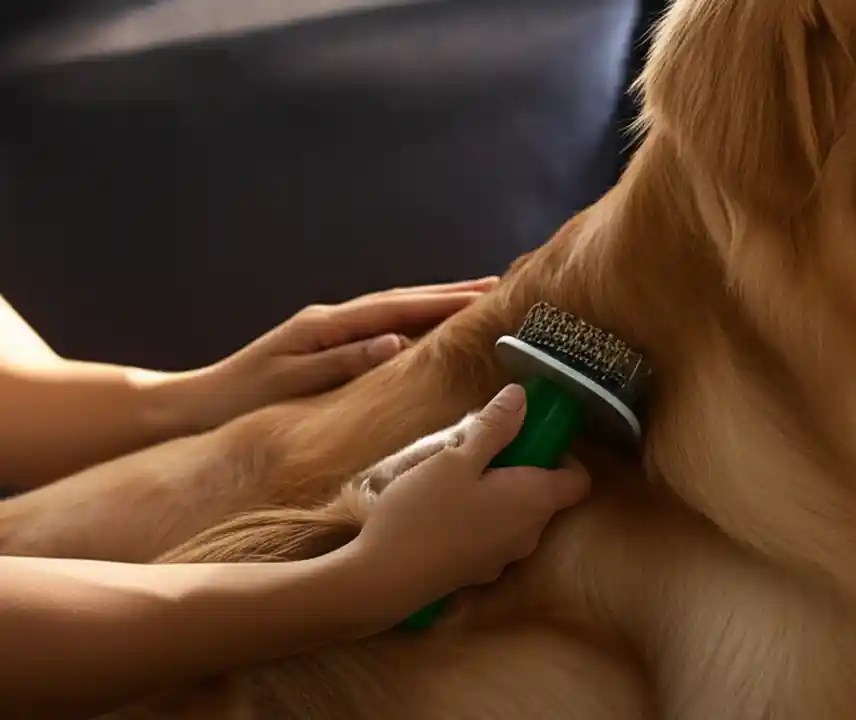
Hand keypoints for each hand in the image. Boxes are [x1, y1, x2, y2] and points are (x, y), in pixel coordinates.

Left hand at [181, 278, 497, 430]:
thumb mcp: (291, 382)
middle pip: (400, 298)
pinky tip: (427, 323)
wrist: (195, 403)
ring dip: (433, 301)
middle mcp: (329, 318)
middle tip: (494, 285)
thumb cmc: (241, 397)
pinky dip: (410, 317)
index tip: (484, 295)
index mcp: (325, 324)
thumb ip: (343, 360)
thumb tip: (395, 340)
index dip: (443, 302)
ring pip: (392, 307)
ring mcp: (326, 327)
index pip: (396, 308)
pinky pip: (379, 322)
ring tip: (473, 298)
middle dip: (448, 291)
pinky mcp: (323, 341)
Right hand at [344, 385, 591, 623]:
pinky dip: (481, 520)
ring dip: (498, 494)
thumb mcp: (457, 458)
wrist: (385, 579)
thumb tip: (522, 397)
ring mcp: (505, 558)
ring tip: (456, 479)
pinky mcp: (479, 573)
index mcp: (535, 501)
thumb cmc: (426, 511)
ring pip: (516, 516)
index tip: (531, 439)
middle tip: (482, 451)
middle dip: (521, 469)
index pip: (578, 481)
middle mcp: (530, 533)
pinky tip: (443, 512)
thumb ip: (494, 428)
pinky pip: (493, 536)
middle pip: (545, 496)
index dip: (563, 456)